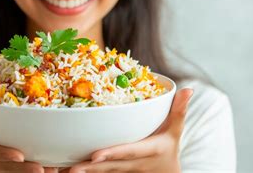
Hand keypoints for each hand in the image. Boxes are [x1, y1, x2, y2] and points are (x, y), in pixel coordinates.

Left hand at [62, 88, 193, 172]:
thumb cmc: (169, 148)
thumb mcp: (176, 130)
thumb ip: (180, 110)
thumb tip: (190, 88)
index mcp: (147, 151)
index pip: (128, 151)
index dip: (112, 153)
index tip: (95, 155)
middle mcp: (133, 164)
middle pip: (109, 167)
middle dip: (90, 168)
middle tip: (70, 168)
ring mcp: (123, 172)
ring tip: (62, 171)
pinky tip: (63, 170)